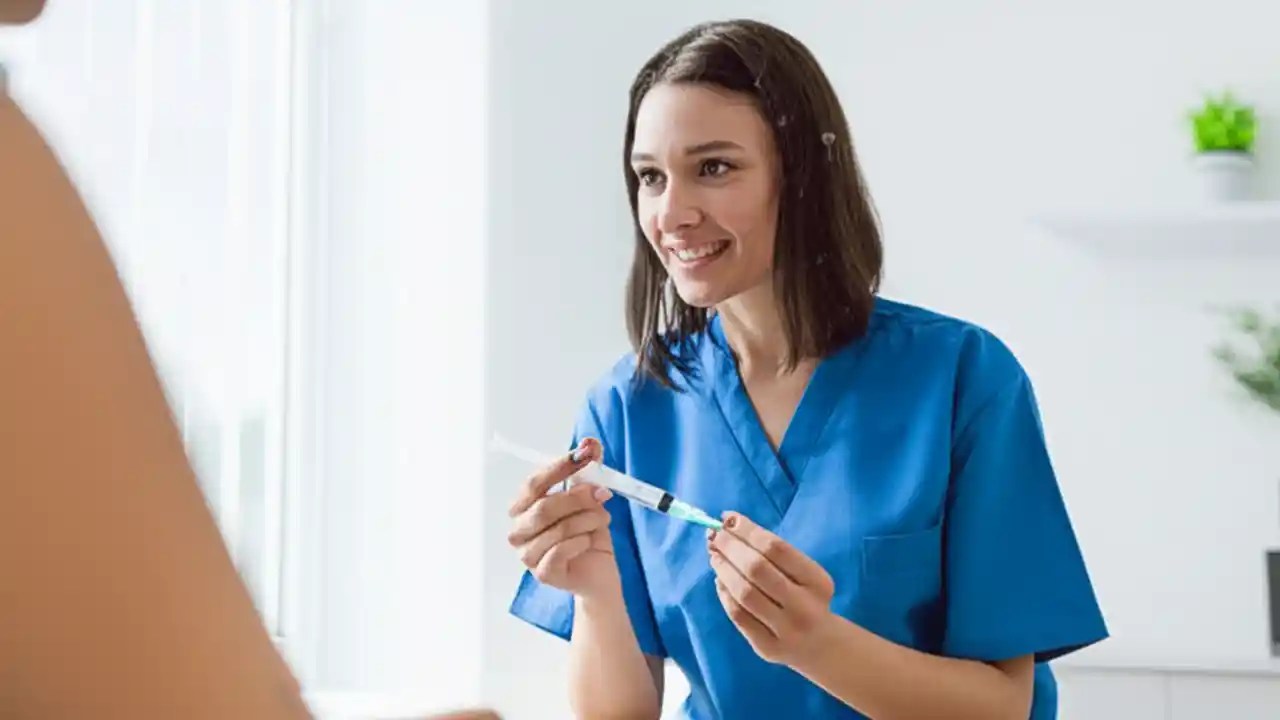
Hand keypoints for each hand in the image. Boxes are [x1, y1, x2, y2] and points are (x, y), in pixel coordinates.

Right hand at [506, 438, 619, 600]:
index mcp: (523, 508)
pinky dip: (583, 541)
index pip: (534, 484)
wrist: (599, 572)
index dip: (560, 468)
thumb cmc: (587, 533)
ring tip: (602, 519)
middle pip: (544, 507)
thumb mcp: (590, 497)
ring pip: (558, 529)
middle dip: (579, 497)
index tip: (585, 456)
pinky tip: (589, 541)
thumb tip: (590, 443)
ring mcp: (527, 555)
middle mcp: (519, 531)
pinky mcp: (542, 573)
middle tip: (602, 493)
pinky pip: (563, 550)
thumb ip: (588, 470)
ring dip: (588, 520)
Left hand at [707, 512, 835, 665]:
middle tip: (714, 534)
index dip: (748, 530)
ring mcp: (785, 630)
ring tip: (714, 554)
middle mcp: (804, 607)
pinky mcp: (766, 647)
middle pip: (757, 569)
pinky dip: (724, 593)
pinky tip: (720, 579)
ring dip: (723, 568)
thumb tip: (730, 525)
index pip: (777, 549)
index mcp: (818, 582)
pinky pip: (737, 614)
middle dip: (730, 547)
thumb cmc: (807, 598)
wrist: (820, 645)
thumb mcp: (805, 574)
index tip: (729, 517)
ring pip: (743, 593)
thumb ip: (774, 553)